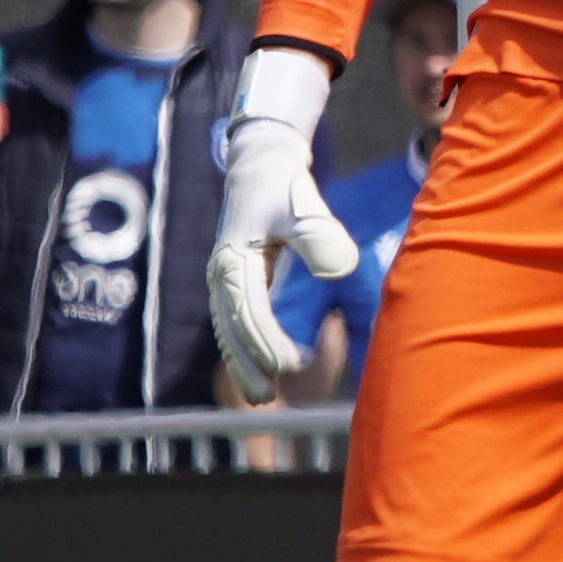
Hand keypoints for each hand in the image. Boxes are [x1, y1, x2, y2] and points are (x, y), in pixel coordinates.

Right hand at [209, 47, 352, 407]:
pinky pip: (238, 320)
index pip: (248, 311)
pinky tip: (262, 368)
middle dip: (248, 364)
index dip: (266, 341)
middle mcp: (222, 274)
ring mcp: (226, 279)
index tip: (287, 366)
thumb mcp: (302, 204)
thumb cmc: (283, 186)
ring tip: (263, 397)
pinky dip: (245, 346)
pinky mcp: (236, 280)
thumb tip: (340, 271)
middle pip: (232, 328)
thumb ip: (318, 235)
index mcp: (231, 260)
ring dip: (244, 362)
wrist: (261, 163)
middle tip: (268, 398)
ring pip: (231, 329)